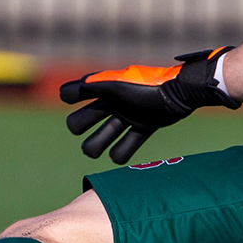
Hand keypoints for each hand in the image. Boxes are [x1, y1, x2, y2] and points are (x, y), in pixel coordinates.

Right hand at [60, 47, 238, 163]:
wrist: (181, 94)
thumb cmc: (147, 86)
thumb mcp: (117, 86)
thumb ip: (92, 87)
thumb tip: (62, 93)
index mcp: (106, 87)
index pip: (78, 91)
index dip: (71, 97)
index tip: (70, 101)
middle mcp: (114, 101)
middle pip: (88, 118)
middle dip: (80, 126)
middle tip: (79, 133)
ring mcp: (129, 115)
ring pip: (106, 134)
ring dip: (96, 145)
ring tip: (93, 152)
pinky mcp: (144, 126)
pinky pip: (128, 143)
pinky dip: (121, 152)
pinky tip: (116, 156)